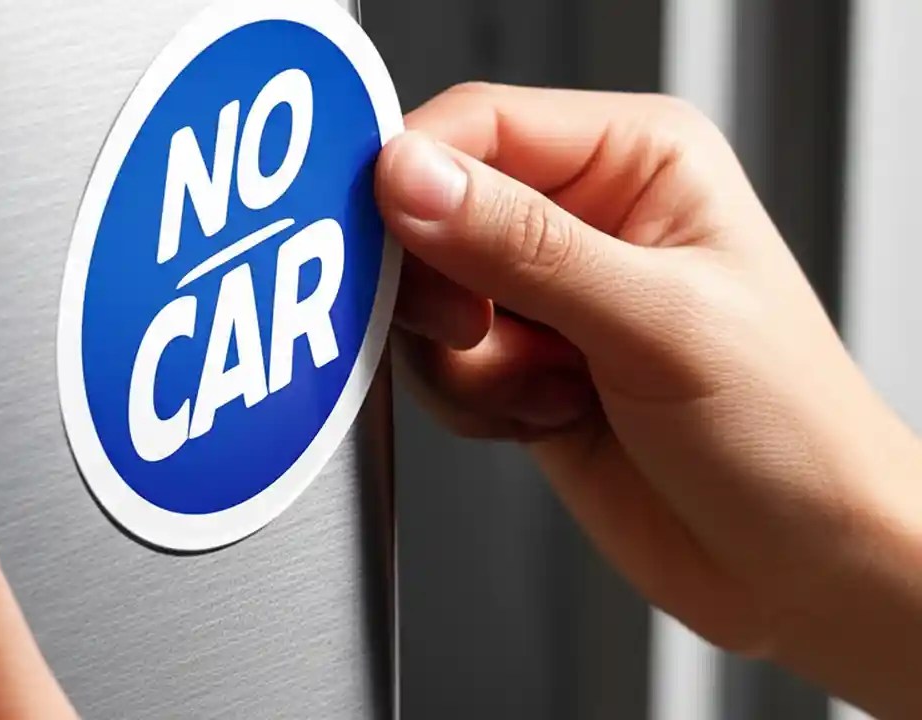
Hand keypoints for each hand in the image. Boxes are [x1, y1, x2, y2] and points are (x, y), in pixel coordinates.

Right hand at [377, 83, 921, 716]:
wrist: (802, 566)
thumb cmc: (788, 433)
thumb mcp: (656, 322)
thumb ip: (521, 246)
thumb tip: (411, 178)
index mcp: (634, 160)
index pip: (479, 125)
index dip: (413, 174)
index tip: (381, 234)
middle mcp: (583, 218)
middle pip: (429, 213)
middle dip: (439, 289)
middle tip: (478, 331)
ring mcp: (547, 298)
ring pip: (423, 301)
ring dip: (467, 362)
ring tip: (551, 389)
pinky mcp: (519, 368)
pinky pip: (437, 367)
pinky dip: (472, 403)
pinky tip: (548, 418)